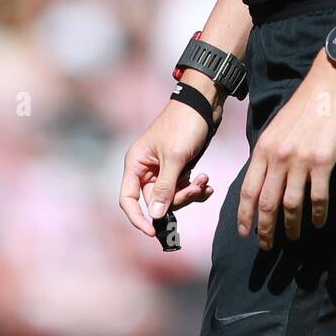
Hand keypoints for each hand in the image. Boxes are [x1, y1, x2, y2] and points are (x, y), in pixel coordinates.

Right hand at [119, 96, 217, 237]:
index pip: (128, 199)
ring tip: (205, 181)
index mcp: (136, 164)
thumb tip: (156, 217)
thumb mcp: (175, 158)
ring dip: (190, 194)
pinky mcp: (179, 168)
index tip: (153, 232)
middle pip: (156, 201)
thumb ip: (165, 188)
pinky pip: (183, 189)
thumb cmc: (185, 125)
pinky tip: (207, 183)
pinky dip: (195, 189)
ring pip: (172, 198)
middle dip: (178, 199)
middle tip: (196, 189)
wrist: (205, 103)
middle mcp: (146, 169)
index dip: (138, 218)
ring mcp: (163, 169)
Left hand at [237, 50, 335, 249]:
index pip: (248, 190)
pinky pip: (318, 197)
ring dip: (291, 226)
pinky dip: (317, 215)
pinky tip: (318, 223)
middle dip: (265, 229)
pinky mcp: (324, 160)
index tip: (245, 233)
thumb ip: (269, 152)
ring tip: (293, 238)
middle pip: (266, 203)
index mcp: (264, 147)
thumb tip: (264, 179)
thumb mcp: (277, 127)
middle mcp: (278, 156)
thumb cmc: (306, 104)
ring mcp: (301, 159)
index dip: (245, 216)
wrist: (332, 83)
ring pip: (291, 204)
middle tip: (266, 246)